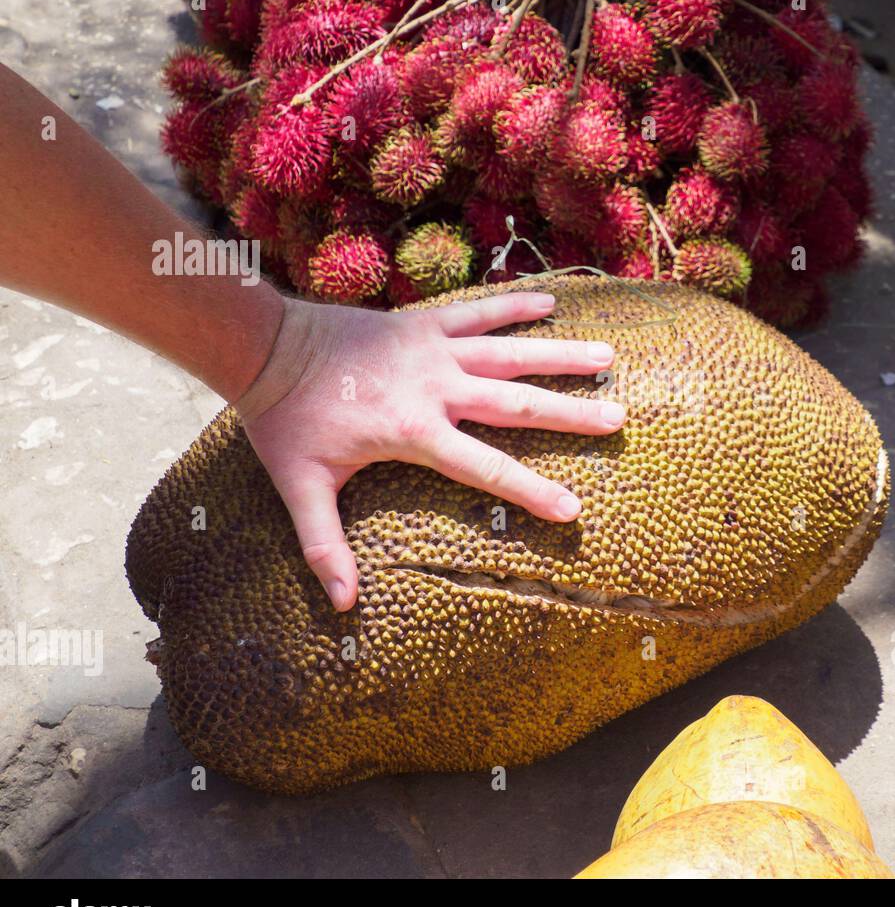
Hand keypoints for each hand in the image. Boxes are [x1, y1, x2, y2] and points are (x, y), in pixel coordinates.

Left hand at [236, 291, 623, 611]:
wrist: (266, 347)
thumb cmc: (286, 420)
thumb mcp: (300, 486)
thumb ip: (324, 545)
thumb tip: (343, 604)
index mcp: (415, 431)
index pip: (485, 466)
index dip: (530, 490)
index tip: (572, 509)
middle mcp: (436, 388)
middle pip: (516, 402)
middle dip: (570, 413)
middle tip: (617, 418)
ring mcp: (433, 350)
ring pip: (509, 351)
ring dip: (559, 354)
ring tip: (607, 354)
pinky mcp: (422, 324)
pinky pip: (477, 311)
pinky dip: (514, 305)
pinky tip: (552, 302)